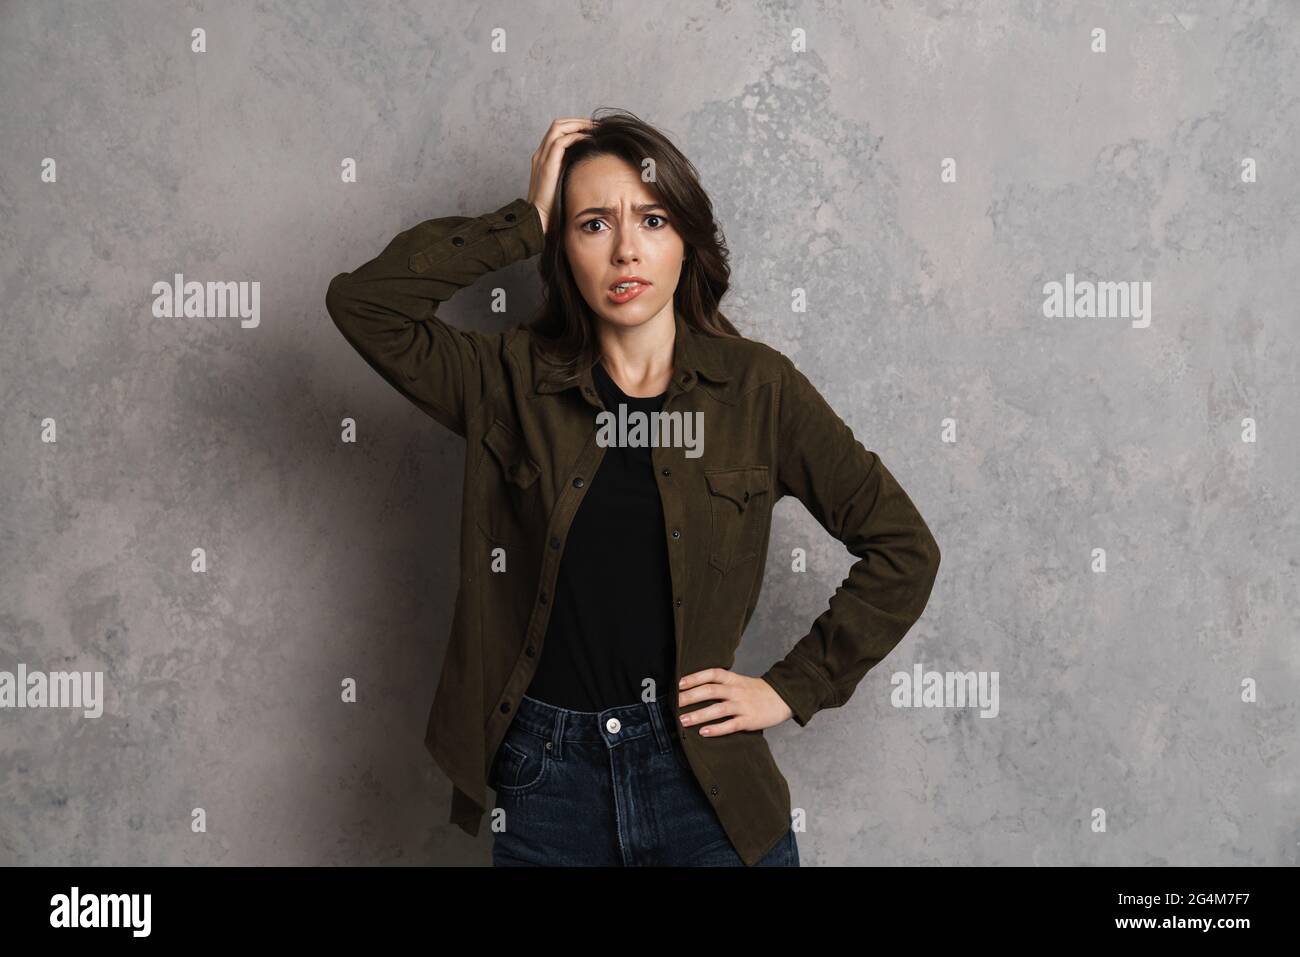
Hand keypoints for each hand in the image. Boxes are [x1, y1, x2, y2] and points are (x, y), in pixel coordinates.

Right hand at [527, 117, 594, 233]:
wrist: (538, 219)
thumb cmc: (553, 206)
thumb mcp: (564, 184)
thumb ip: (572, 172)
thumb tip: (590, 166)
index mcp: (544, 157)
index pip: (558, 131)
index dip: (575, 126)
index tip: (593, 130)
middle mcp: (540, 153)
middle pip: (558, 124)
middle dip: (578, 121)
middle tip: (596, 125)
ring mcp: (542, 157)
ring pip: (558, 127)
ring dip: (578, 125)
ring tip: (595, 128)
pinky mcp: (547, 164)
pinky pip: (561, 142)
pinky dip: (575, 137)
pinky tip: (588, 140)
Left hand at [677, 668, 793, 736]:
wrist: (783, 698)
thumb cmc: (757, 691)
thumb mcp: (740, 682)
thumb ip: (722, 684)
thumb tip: (696, 689)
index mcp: (734, 679)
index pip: (712, 674)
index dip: (695, 677)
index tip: (679, 683)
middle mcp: (737, 691)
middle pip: (711, 690)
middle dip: (691, 696)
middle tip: (675, 703)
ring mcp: (743, 706)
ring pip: (718, 709)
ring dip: (699, 715)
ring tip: (683, 720)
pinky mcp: (749, 720)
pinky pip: (730, 725)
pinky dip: (716, 729)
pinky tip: (703, 732)